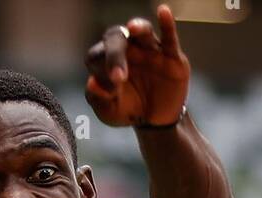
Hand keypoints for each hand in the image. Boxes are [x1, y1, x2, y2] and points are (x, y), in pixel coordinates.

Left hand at [85, 4, 189, 128]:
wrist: (155, 121)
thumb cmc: (129, 110)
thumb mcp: (110, 112)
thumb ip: (98, 99)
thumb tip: (92, 83)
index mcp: (107, 61)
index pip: (98, 57)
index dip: (100, 70)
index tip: (110, 91)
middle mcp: (127, 50)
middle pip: (117, 39)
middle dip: (115, 53)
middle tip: (118, 76)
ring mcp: (149, 50)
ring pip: (142, 32)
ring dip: (138, 27)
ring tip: (133, 28)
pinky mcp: (170, 55)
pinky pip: (169, 37)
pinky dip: (167, 23)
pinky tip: (163, 12)